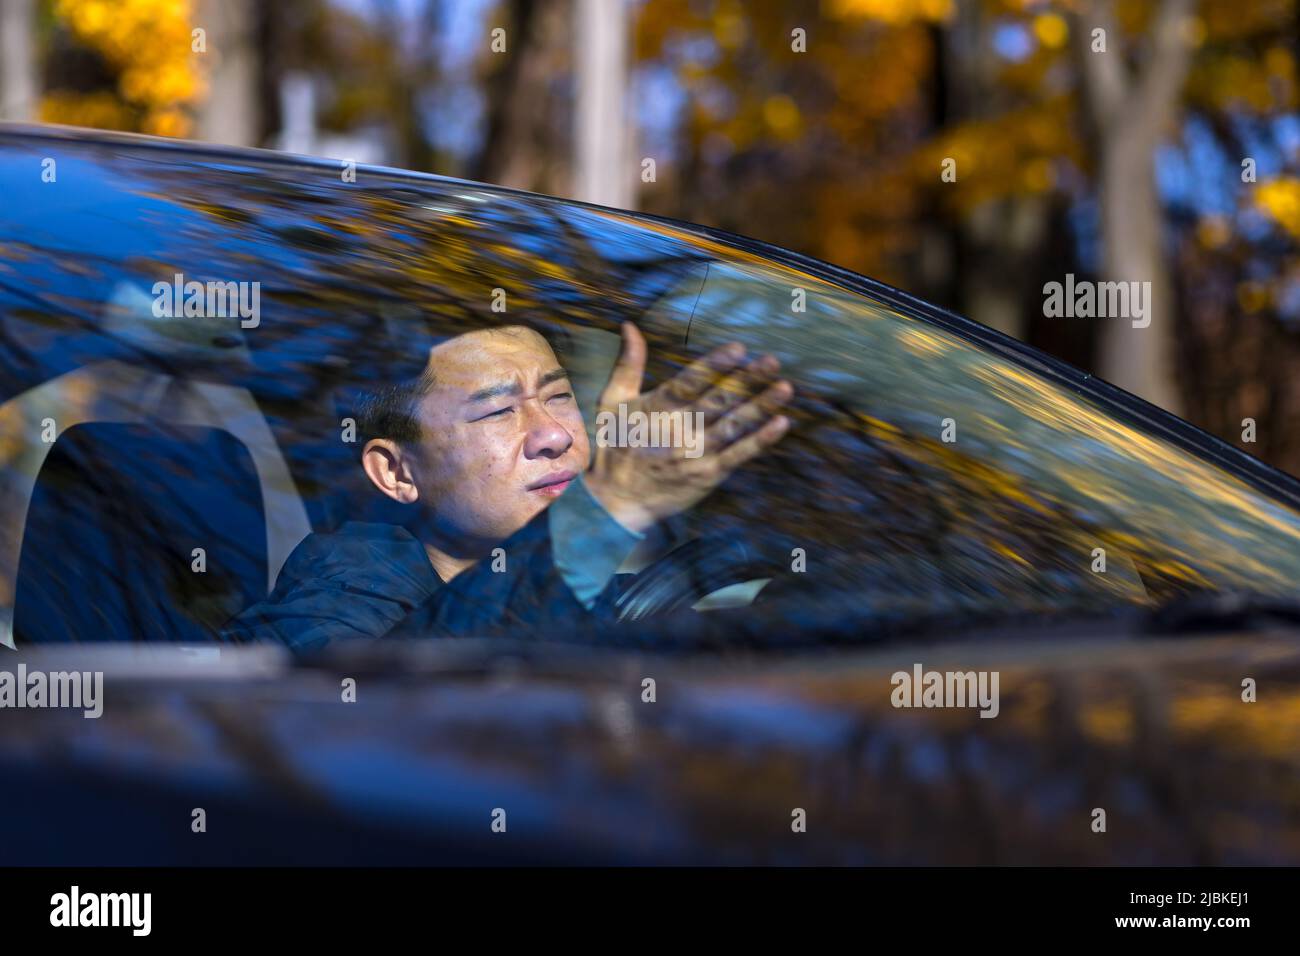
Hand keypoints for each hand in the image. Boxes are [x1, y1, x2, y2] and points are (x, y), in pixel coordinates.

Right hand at [584, 321, 792, 533]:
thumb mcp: (612, 401)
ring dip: (761, 406)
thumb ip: (627, 364)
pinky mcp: (708, 474)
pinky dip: (761, 440)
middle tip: (772, 361)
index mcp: (656, 409)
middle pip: (718, 400)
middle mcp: (677, 430)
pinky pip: (738, 454)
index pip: (689, 382)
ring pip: (733, 425)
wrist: (616, 501)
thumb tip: (630, 326)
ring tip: (784, 388)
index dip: (714, 365)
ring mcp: (695, 453)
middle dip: (747, 380)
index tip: (739, 349)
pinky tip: (780, 423)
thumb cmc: (614, 446)